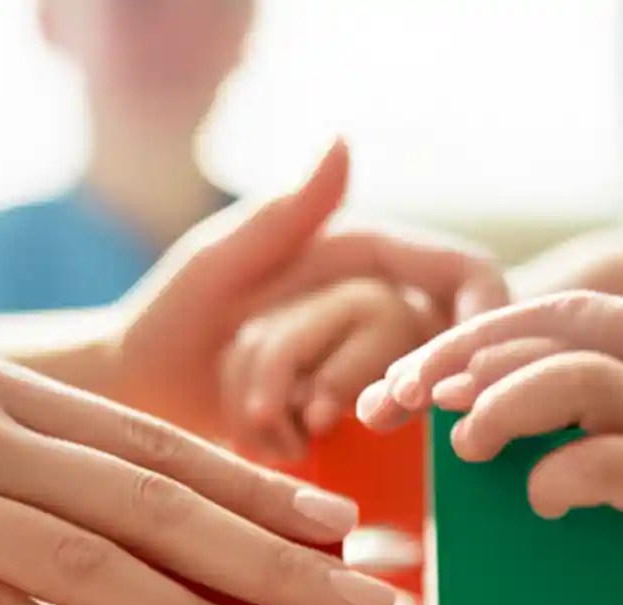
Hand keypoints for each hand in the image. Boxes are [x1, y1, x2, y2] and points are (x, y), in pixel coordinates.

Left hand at [109, 141, 506, 438]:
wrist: (135, 394)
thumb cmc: (169, 315)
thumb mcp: (219, 262)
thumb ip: (283, 214)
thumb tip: (343, 140)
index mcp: (364, 257)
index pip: (462, 270)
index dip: (487, 306)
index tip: (473, 345)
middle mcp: (377, 312)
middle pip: (436, 340)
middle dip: (397, 377)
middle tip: (338, 410)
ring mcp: (365, 373)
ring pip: (400, 392)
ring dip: (342, 407)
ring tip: (290, 421)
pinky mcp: (345, 428)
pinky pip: (372, 443)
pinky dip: (329, 444)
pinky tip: (287, 446)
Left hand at [359, 290, 622, 567]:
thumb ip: (552, 383)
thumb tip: (452, 397)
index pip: (522, 318)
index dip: (448, 345)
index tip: (394, 381)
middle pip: (536, 341)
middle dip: (451, 369)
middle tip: (399, 404)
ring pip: (576, 382)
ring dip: (504, 407)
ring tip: (467, 442)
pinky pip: (613, 463)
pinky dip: (561, 476)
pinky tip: (540, 495)